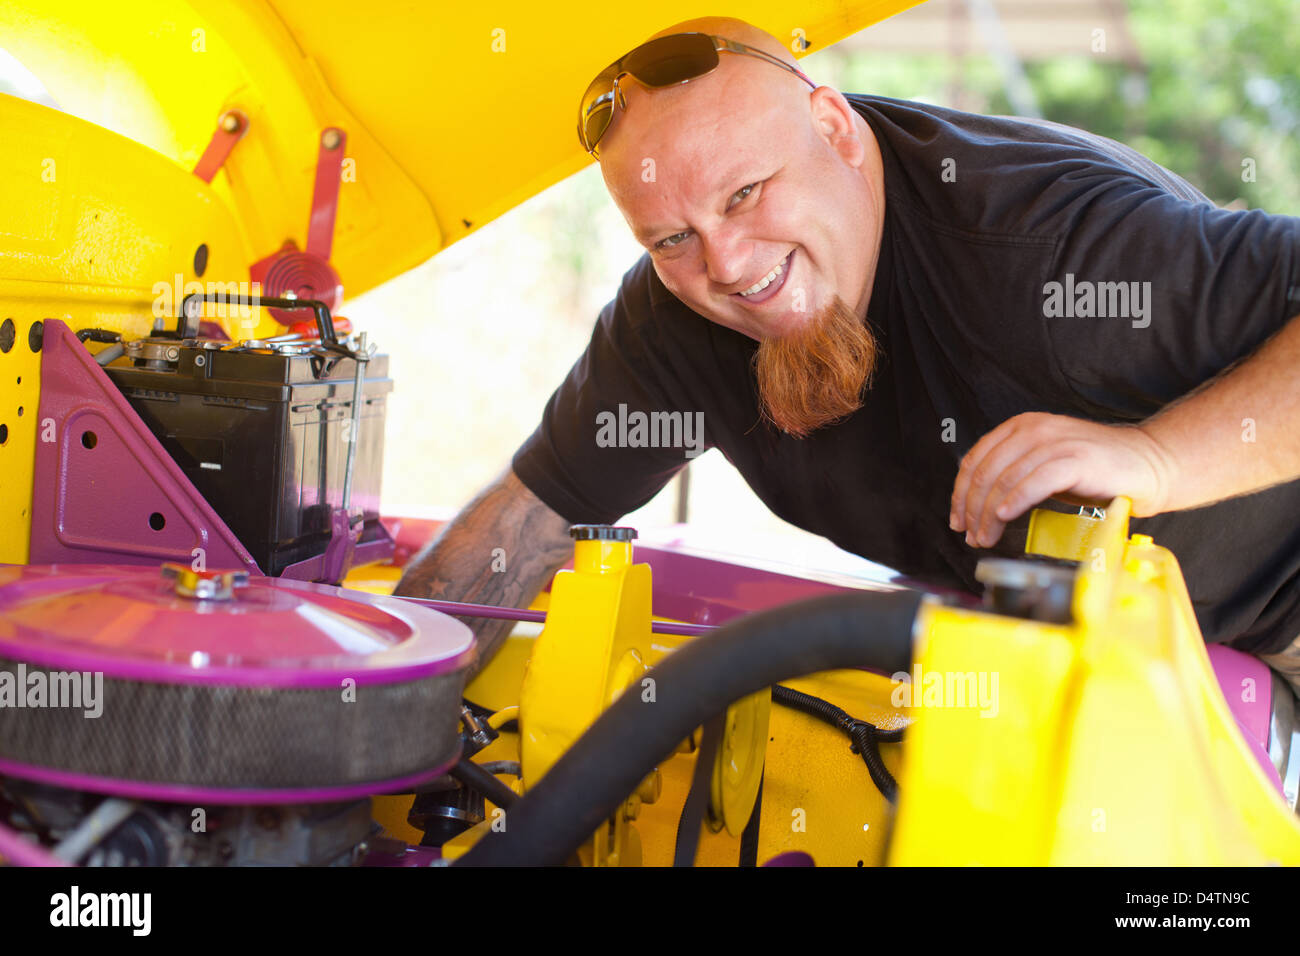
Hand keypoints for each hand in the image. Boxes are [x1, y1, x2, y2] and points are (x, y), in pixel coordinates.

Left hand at [949, 413, 1174, 547]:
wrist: (1147, 465)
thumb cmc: (1094, 470)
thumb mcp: (1043, 465)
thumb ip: (1012, 475)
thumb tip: (976, 507)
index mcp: (1021, 427)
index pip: (976, 460)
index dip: (960, 493)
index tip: (957, 519)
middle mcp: (1034, 429)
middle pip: (986, 472)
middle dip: (972, 509)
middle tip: (971, 535)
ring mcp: (1055, 442)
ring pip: (1005, 480)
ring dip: (989, 514)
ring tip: (986, 537)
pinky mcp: (1075, 459)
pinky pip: (1034, 482)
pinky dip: (1014, 501)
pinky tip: (1004, 517)